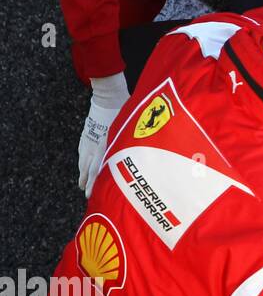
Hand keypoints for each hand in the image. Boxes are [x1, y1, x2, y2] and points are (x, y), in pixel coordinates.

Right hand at [79, 73, 128, 196]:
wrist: (108, 98)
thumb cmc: (125, 114)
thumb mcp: (132, 131)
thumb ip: (135, 145)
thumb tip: (148, 159)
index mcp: (107, 147)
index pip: (99, 169)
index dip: (97, 182)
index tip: (95, 194)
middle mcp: (96, 146)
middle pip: (90, 169)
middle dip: (90, 184)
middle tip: (89, 197)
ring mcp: (89, 141)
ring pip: (84, 163)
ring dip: (84, 176)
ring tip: (84, 187)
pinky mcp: (85, 137)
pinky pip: (82, 154)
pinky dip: (82, 164)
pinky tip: (82, 170)